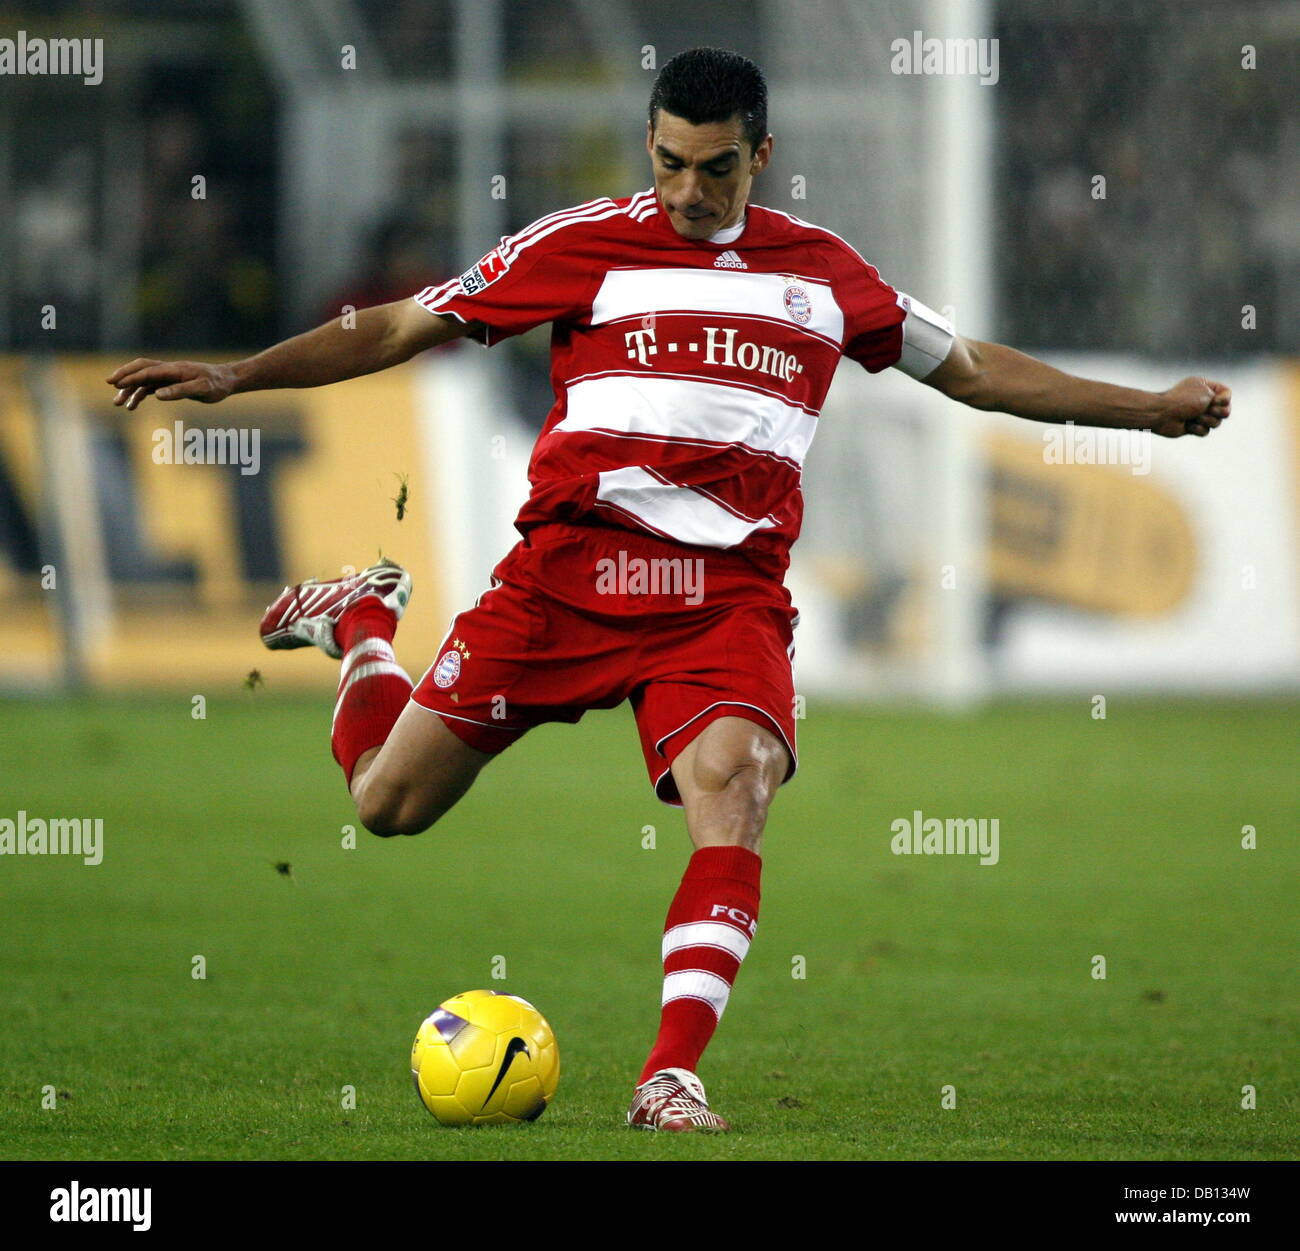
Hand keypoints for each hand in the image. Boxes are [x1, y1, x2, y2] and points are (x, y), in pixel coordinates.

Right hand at [106, 359, 236, 410]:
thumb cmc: (216, 384)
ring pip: (144, 379)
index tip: (116, 383)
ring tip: (118, 404)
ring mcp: (169, 376)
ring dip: (130, 390)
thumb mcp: (201, 389)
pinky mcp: (171, 383)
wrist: (226, 380)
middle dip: (124, 375)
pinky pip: (151, 387)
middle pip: (141, 368)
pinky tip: (132, 405)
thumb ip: (180, 391)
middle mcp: (169, 370)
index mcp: (175, 369)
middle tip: (109, 383)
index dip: (132, 377)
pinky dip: (140, 394)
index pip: (148, 371)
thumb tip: (158, 394)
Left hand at [1150, 376, 1231, 437]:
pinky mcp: (1192, 426)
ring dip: (1207, 420)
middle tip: (1205, 409)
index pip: (1227, 394)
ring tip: (1194, 417)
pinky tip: (1187, 425)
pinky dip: (1197, 429)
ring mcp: (1198, 414)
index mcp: (1206, 387)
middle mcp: (1203, 400)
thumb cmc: (1183, 401)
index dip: (1224, 400)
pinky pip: (1205, 432)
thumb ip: (1221, 400)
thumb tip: (1225, 408)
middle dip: (1217, 412)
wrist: (1162, 415)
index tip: (1214, 400)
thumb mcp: (1206, 393)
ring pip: (1216, 423)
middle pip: (1225, 411)